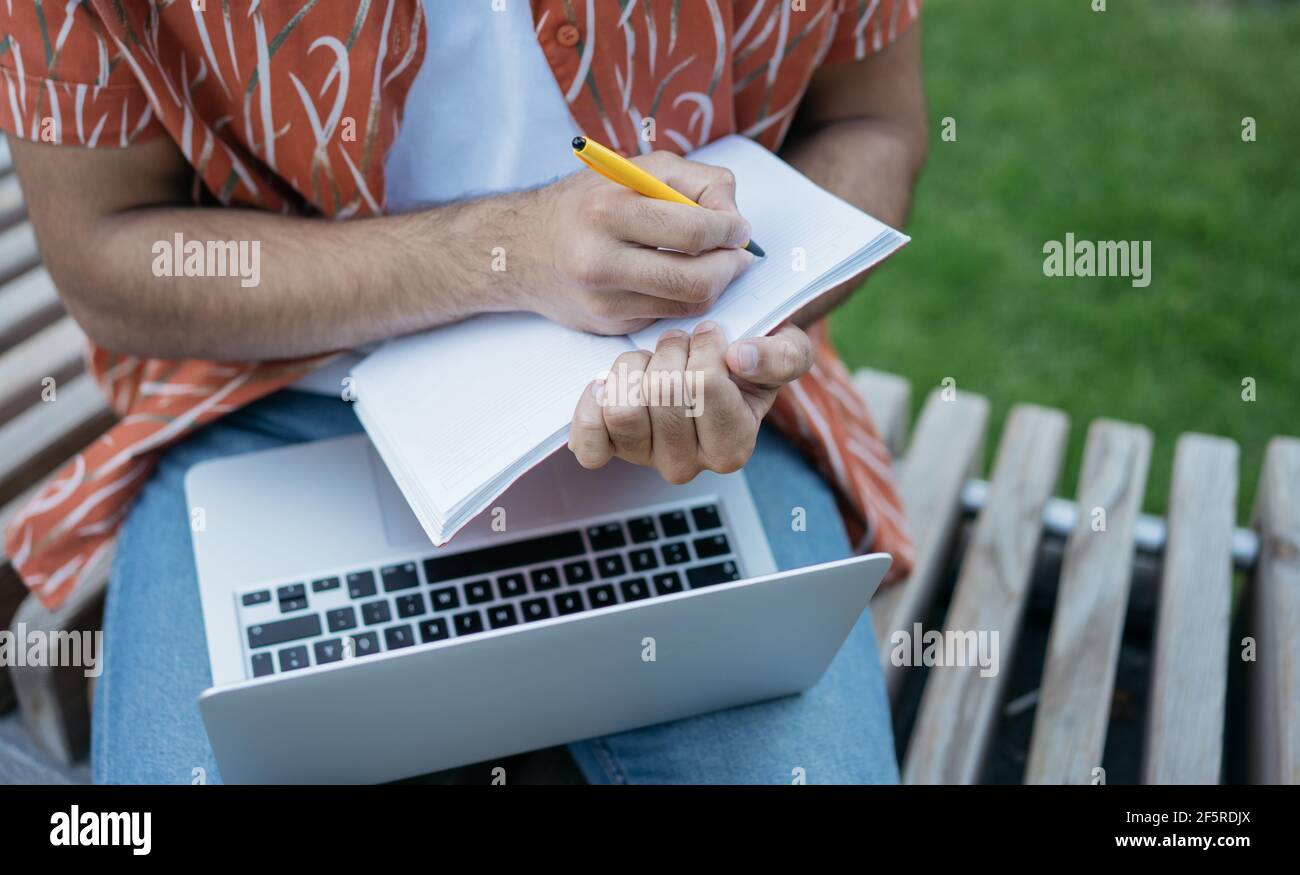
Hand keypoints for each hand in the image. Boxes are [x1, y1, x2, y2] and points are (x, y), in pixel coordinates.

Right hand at [520, 152, 755, 334]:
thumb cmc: (586, 203)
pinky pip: (669, 315)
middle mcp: (600, 260)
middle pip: (697, 279)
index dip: (730, 231)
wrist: (522, 248)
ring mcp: (604, 300)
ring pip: (689, 304)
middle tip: (738, 254)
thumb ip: (695, 181)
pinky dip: (686, 298)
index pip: (693, 231)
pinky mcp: (609, 324)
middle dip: (731, 266)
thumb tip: (732, 216)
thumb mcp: (636, 170)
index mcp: (607, 211)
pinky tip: (678, 278)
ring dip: (717, 284)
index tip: (738, 227)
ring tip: (717, 264)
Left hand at [568, 321, 813, 481]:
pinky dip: (592, 406)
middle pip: (662, 395)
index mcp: (733, 448)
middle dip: (670, 353)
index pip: (706, 386)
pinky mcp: (608, 450)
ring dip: (634, 369)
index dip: (705, 347)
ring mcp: (644, 459)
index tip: (713, 338)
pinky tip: (608, 383)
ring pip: (623, 411)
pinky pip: (587, 442)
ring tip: (652, 361)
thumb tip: (741, 358)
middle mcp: (687, 464)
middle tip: (681, 347)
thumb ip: (780, 355)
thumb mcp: (786, 350)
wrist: (708, 362)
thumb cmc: (749, 359)